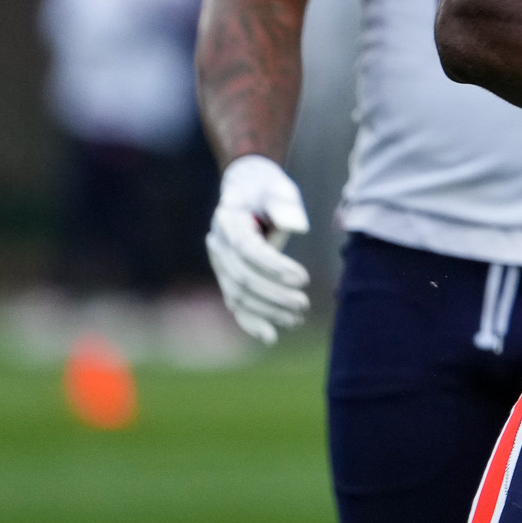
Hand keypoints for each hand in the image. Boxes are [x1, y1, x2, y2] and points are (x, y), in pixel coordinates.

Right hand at [205, 154, 311, 344]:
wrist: (246, 189)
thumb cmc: (266, 188)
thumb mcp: (277, 186)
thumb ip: (284, 204)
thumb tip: (295, 227)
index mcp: (228, 219)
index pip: (248, 248)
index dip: (274, 266)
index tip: (303, 279)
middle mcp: (218, 244)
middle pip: (242, 277)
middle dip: (273, 295)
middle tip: (303, 304)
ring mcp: (220, 263)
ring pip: (238, 294)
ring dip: (267, 311)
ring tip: (296, 318)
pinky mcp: (227, 276)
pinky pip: (235, 303)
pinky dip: (250, 321)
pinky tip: (270, 336)